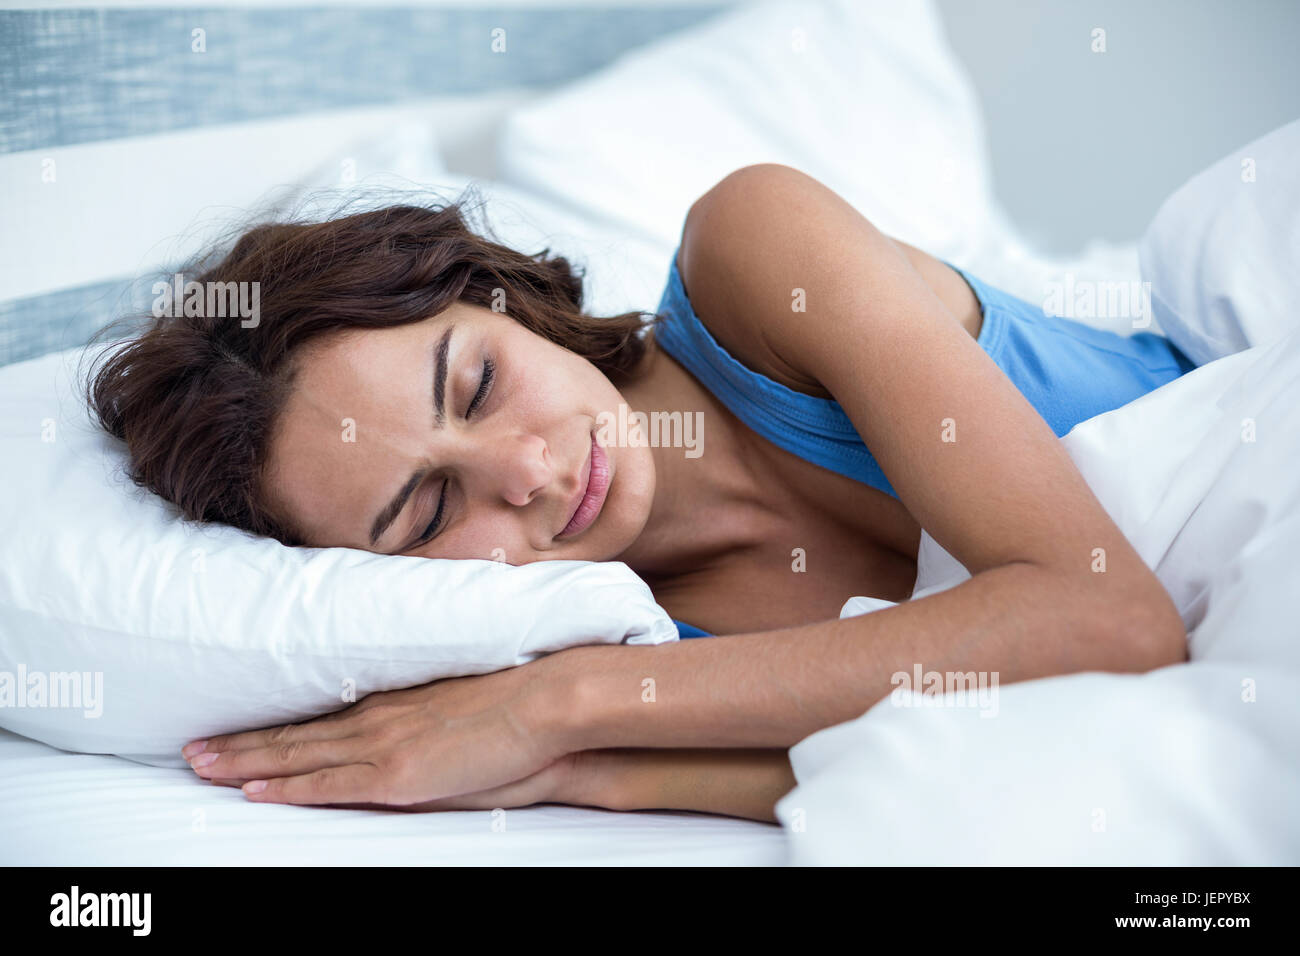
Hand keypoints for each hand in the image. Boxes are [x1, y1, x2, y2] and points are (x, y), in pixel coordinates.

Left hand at [181, 662, 572, 808]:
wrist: (542, 700)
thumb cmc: (514, 700)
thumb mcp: (462, 702)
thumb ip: (428, 716)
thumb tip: (414, 725)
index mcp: (393, 702)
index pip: (319, 717)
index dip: (273, 727)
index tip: (236, 731)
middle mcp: (377, 718)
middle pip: (295, 735)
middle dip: (240, 745)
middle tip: (192, 750)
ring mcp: (382, 744)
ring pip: (298, 756)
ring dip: (245, 763)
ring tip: (201, 766)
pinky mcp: (396, 773)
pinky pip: (328, 785)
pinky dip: (287, 788)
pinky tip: (255, 792)